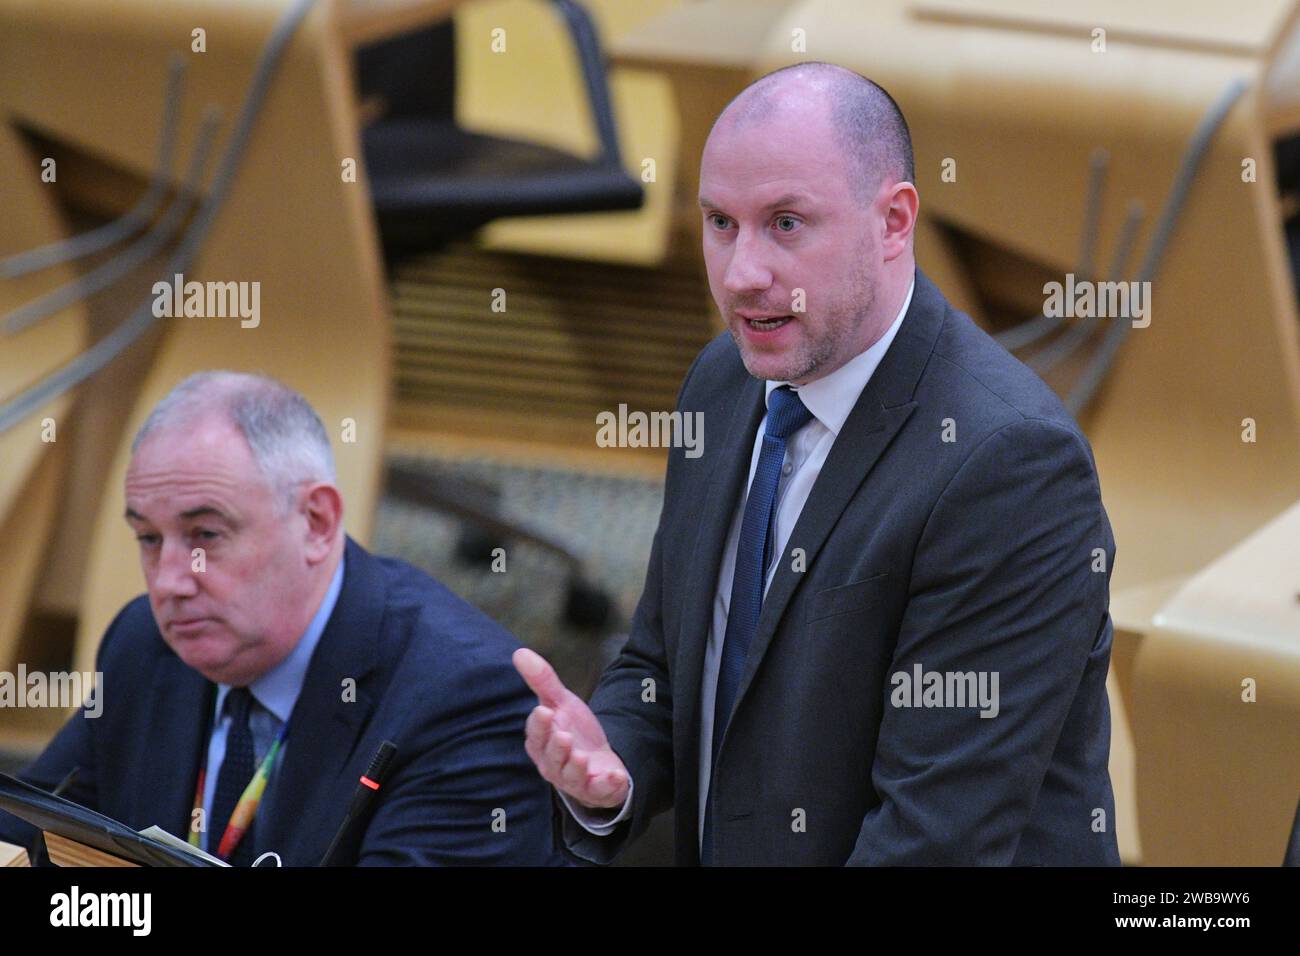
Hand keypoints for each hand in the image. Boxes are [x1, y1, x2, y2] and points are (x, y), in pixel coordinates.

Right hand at [513, 648, 629, 810]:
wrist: (600, 760)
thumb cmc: (574, 731)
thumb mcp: (562, 703)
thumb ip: (543, 681)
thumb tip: (519, 652)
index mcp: (541, 744)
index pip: (536, 736)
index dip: (539, 725)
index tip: (544, 711)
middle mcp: (553, 765)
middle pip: (551, 758)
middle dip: (556, 748)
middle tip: (564, 736)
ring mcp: (574, 780)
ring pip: (570, 777)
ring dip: (575, 767)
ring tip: (581, 756)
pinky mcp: (596, 790)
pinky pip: (599, 791)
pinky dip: (606, 785)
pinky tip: (615, 775)